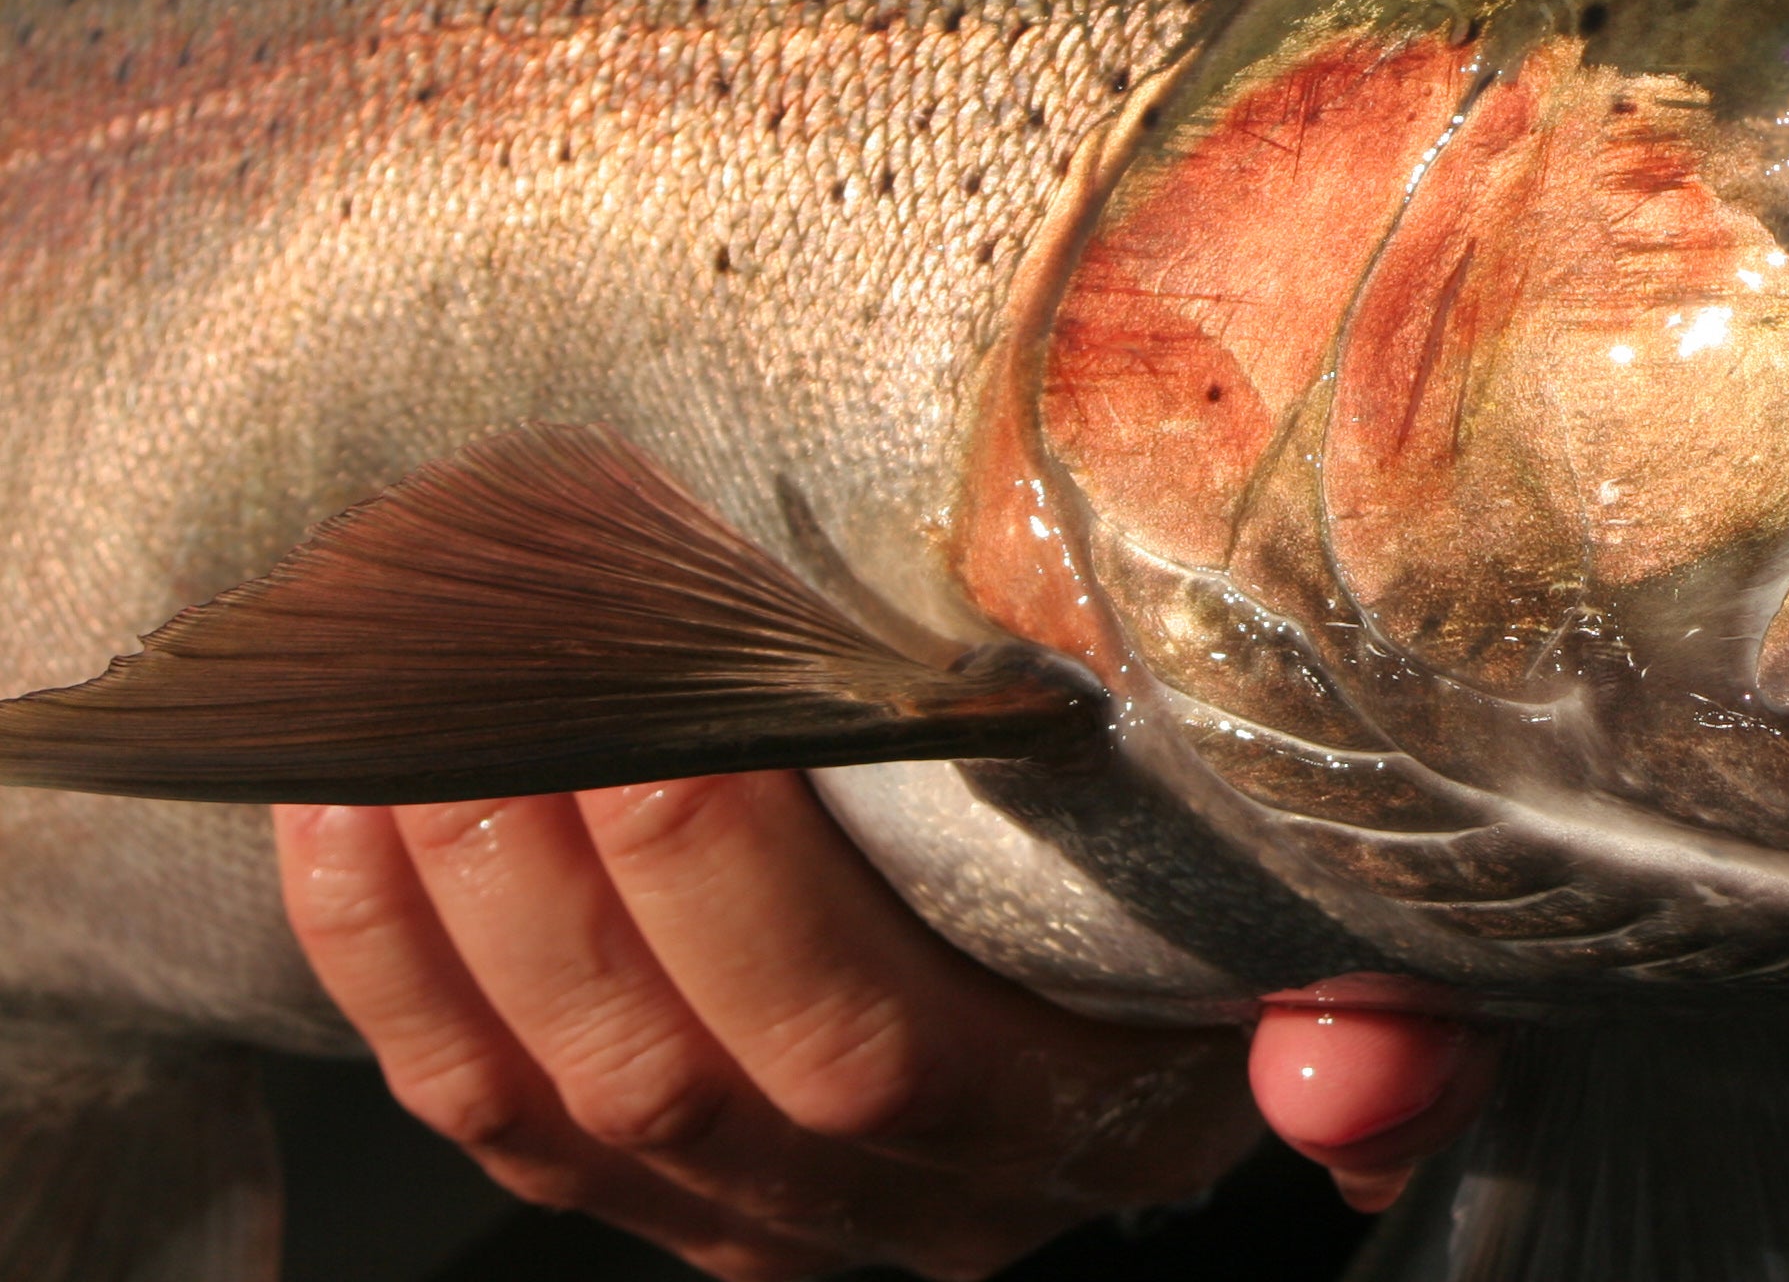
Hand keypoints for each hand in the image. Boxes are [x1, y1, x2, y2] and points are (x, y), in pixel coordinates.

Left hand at [274, 774, 1489, 1278]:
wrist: (1196, 1002)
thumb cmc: (1258, 924)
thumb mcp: (1364, 963)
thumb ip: (1392, 1026)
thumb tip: (1355, 1085)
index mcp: (1063, 1138)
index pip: (861, 1051)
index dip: (726, 881)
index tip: (672, 682)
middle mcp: (895, 1206)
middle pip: (678, 1061)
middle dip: (563, 831)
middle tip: (524, 616)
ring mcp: (751, 1215)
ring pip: (552, 1089)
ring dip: (453, 877)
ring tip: (425, 674)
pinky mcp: (643, 1190)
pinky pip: (473, 1104)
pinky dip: (383, 947)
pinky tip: (353, 791)